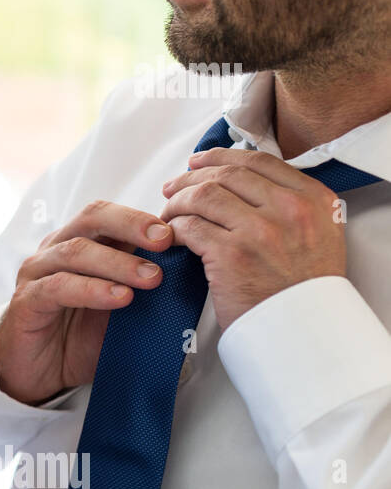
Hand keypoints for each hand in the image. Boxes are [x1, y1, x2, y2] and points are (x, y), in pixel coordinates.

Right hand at [0, 201, 173, 404]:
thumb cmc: (80, 338)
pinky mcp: (26, 301)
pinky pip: (58, 287)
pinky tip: (120, 299)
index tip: (177, 230)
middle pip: (91, 218)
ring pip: (76, 252)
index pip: (109, 214)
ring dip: (118, 262)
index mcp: (79, 243)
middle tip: (166, 241)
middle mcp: (55, 250)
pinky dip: (92, 290)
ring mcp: (37, 273)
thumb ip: (143, 286)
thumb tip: (193, 272)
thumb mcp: (121, 309)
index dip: (141, 217)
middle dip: (132, 225)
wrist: (39, 374)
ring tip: (152, 278)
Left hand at [159, 147, 347, 330]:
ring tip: (168, 213)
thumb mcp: (319, 234)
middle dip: (191, 177)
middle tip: (172, 187)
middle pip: (227, 174)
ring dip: (177, 201)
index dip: (221, 156)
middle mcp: (290, 209)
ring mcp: (261, 230)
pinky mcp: (232, 255)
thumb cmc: (303, 289)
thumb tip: (244, 180)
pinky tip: (171, 235)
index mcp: (314, 199)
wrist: (303, 332)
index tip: (199, 161)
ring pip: (203, 195)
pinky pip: (189, 226)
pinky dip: (174, 227)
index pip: (259, 161)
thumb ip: (291, 204)